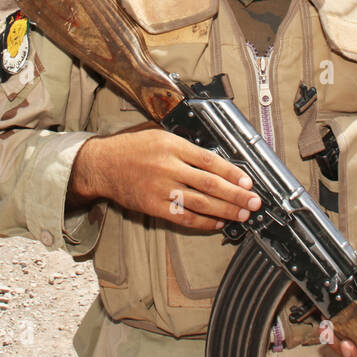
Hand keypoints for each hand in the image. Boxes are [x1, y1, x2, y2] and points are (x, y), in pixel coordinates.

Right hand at [68, 123, 260, 231]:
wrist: (103, 165)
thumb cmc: (131, 147)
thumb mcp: (158, 133)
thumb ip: (184, 143)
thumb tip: (215, 156)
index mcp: (172, 145)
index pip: (210, 161)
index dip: (232, 173)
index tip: (248, 181)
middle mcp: (168, 167)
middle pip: (210, 184)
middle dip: (236, 195)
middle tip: (253, 202)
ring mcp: (161, 188)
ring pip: (200, 203)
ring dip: (225, 210)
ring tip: (242, 214)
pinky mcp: (153, 206)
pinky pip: (183, 216)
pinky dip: (203, 221)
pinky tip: (217, 223)